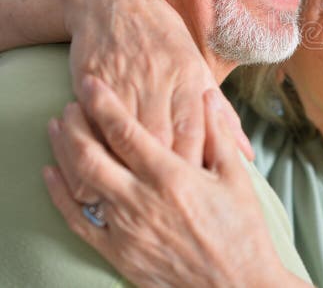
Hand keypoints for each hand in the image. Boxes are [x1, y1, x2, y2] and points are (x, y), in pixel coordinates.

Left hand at [44, 76, 302, 287]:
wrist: (236, 284)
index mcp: (171, 176)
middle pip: (90, 153)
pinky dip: (60, 195)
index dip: (103, 103)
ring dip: (64, 150)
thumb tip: (205, 95)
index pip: (124, 130)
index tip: (92, 83)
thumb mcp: (235, 176)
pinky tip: (52, 174)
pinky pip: (78, 220)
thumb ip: (217, 133)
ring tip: (58, 128)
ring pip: (79, 182)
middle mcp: (141, 199)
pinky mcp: (118, 252)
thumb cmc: (241, 230)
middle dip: (75, 123)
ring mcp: (126, 228)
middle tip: (72, 103)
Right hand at [61, 0, 251, 204]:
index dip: (196, 168)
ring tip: (130, 206)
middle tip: (167, 212)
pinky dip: (92, 157)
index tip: (199, 199)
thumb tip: (247, 154)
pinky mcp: (94, 83)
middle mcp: (159, 82)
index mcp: (190, 80)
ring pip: (125, 139)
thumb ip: (222, 115)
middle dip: (163, 178)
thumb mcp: (199, 71)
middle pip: (161, 141)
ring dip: (125, 173)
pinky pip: (92, 128)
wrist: (115, 5)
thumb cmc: (165, 42)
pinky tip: (93, 182)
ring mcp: (124, 83)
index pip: (195, 133)